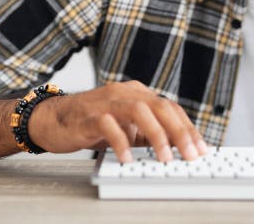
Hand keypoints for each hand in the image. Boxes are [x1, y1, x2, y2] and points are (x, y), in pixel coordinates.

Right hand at [27, 80, 207, 163]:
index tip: (201, 148)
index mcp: (138, 94)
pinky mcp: (89, 115)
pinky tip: (127, 159)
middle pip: (161, 107)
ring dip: (156, 135)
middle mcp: (125, 93)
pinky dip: (121, 143)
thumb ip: (148, 132)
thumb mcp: (126, 127)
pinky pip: (109, 126)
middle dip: (180, 132)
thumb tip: (177, 148)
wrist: (52, 119)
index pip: (171, 107)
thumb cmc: (91, 123)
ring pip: (140, 111)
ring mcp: (107, 102)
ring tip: (164, 158)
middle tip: (190, 155)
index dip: (188, 128)